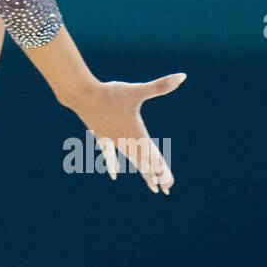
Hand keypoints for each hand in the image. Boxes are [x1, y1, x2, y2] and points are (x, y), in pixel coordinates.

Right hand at [59, 73, 184, 193]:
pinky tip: (114, 176)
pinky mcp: (102, 138)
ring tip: (151, 185)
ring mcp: (113, 142)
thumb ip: (160, 86)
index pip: (154, 158)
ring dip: (142, 171)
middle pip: (144, 164)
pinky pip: (109, 155)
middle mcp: (126, 142)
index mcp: (137, 134)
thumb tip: (183, 76)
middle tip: (165, 190)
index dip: (163, 172)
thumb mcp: (138, 90)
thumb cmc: (111, 93)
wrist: (83, 95)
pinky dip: (113, 165)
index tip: (169, 185)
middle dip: (155, 176)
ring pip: (131, 160)